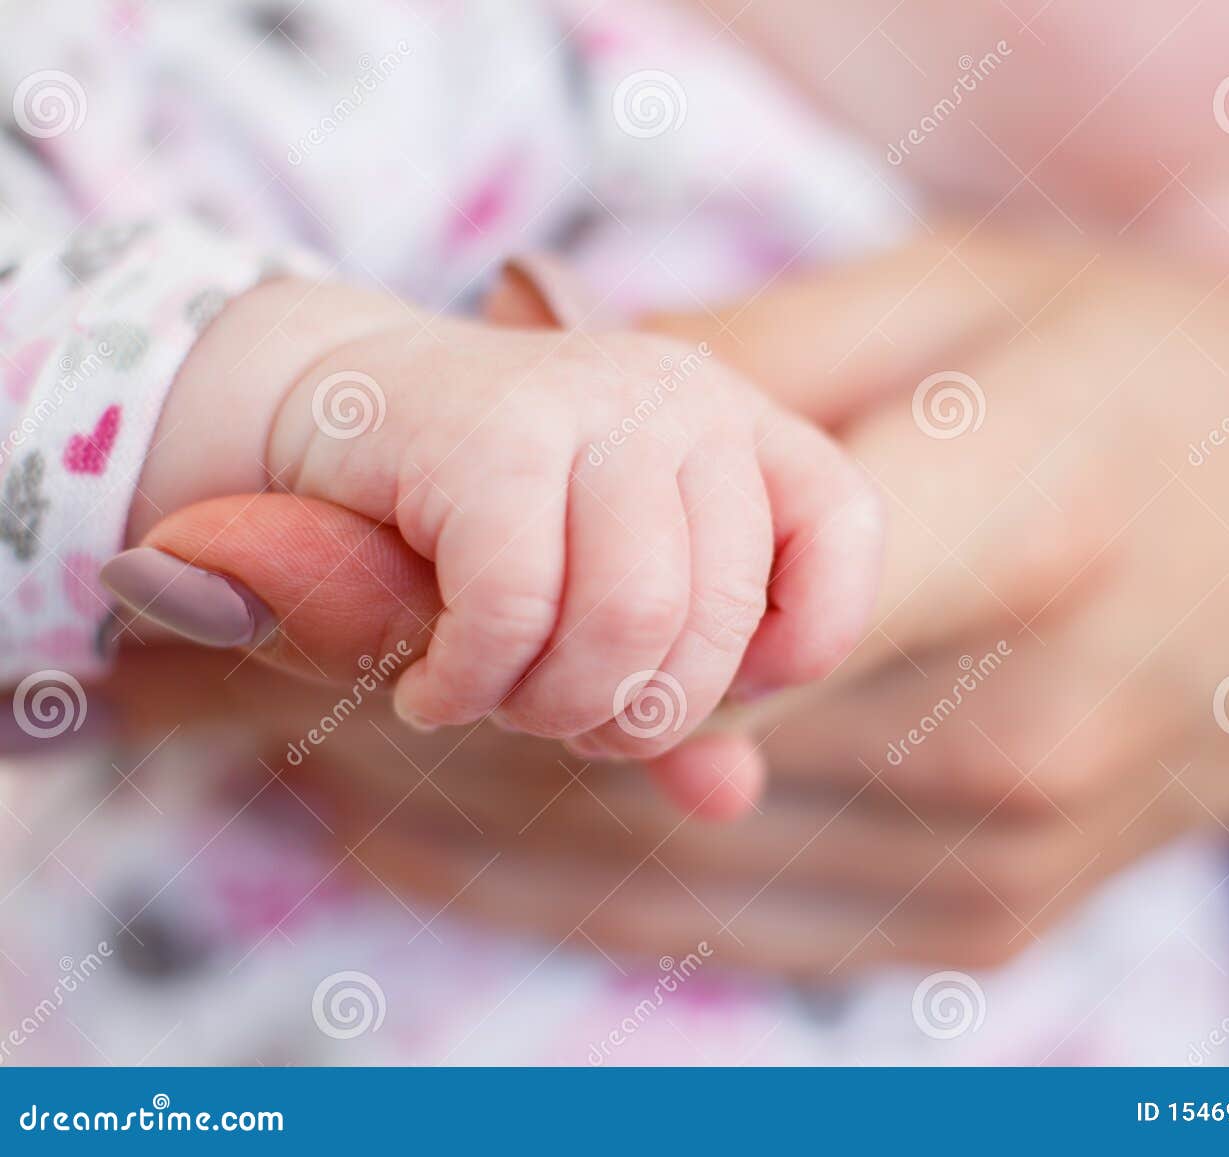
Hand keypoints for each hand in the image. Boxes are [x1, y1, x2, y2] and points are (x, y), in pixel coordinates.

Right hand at [119, 278, 884, 812]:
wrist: (324, 423)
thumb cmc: (479, 536)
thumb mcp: (593, 615)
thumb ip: (673, 702)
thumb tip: (731, 799)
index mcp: (737, 427)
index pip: (845, 526)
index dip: (798, 638)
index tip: (700, 685)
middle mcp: (682, 397)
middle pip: (717, 613)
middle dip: (631, 715)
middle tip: (549, 717)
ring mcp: (590, 399)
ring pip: (630, 615)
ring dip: (551, 705)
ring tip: (494, 699)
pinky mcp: (487, 429)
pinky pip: (516, 606)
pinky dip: (468, 686)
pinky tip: (430, 691)